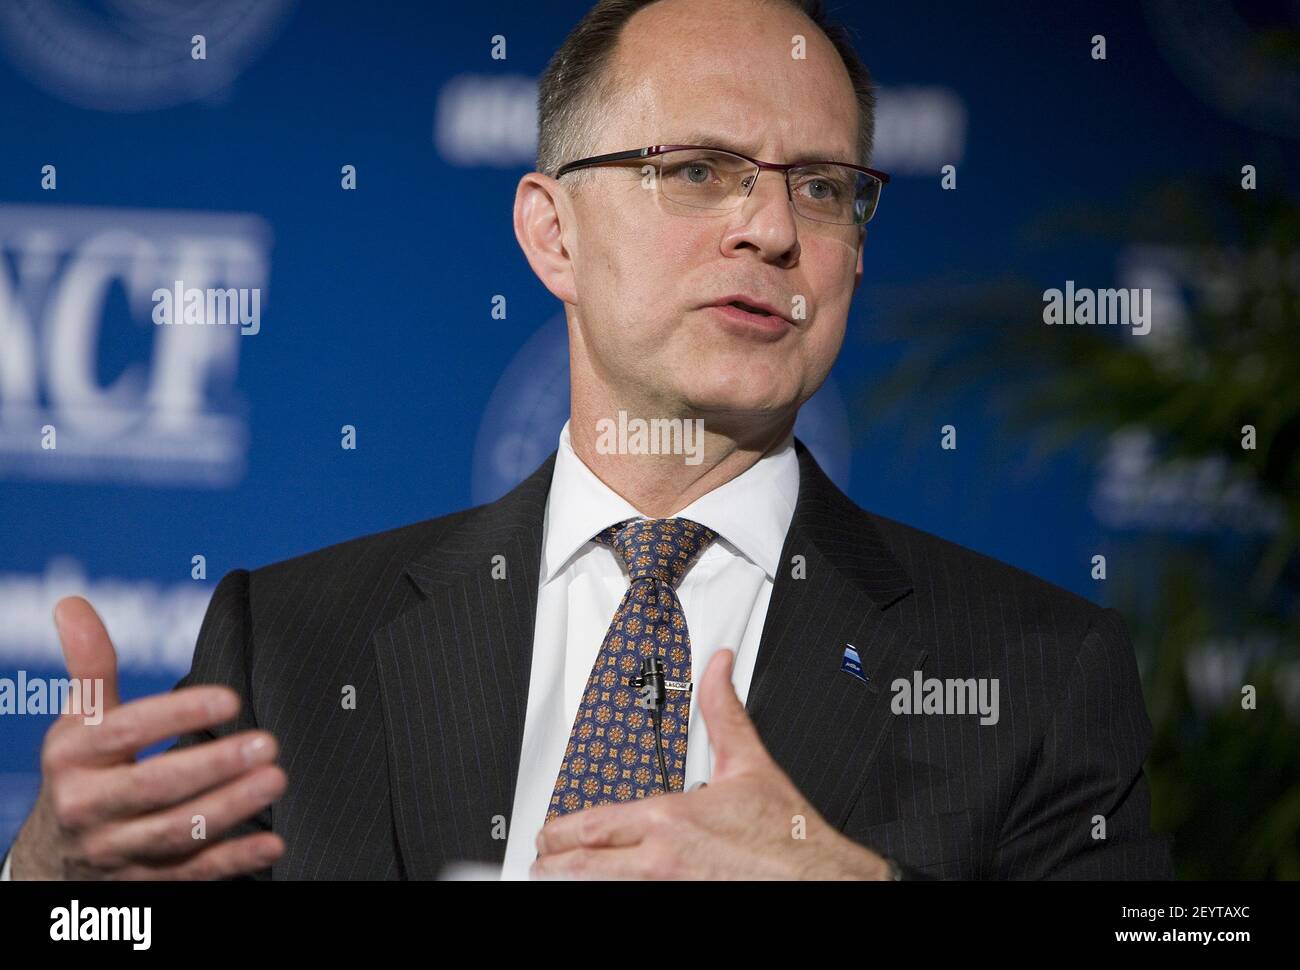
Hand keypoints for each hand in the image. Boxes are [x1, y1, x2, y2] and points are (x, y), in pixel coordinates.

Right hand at [9, 596, 285, 878]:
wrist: (52, 857)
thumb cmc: (81, 772)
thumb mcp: (79, 721)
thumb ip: (90, 666)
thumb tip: (74, 605)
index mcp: (76, 757)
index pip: (128, 731)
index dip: (178, 714)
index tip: (229, 698)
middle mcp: (90, 807)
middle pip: (155, 787)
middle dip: (213, 766)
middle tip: (266, 743)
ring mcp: (117, 850)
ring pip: (175, 834)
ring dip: (230, 808)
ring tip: (275, 779)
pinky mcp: (144, 884)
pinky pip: (192, 875)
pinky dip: (233, 861)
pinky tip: (271, 842)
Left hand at [532, 648, 888, 879]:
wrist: (818, 879)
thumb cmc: (787, 835)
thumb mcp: (749, 762)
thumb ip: (723, 711)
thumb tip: (717, 668)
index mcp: (669, 819)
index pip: (592, 826)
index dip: (560, 831)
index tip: (549, 832)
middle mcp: (661, 862)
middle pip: (582, 865)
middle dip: (554, 863)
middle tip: (543, 859)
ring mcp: (667, 892)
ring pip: (598, 890)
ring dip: (574, 884)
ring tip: (559, 879)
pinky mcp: (679, 907)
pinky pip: (629, 904)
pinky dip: (608, 896)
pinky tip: (602, 891)